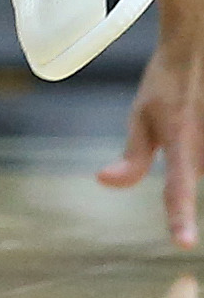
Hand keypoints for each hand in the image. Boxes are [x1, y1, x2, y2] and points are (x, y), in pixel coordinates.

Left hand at [103, 13, 203, 247]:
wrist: (198, 52)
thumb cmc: (168, 84)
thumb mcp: (142, 115)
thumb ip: (132, 157)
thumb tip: (104, 182)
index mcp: (182, 145)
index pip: (178, 191)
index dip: (180, 219)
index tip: (184, 245)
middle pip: (189, 177)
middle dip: (180, 160)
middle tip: (177, 120)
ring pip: (200, 166)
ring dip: (192, 149)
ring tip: (190, 112)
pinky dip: (196, 141)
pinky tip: (194, 116)